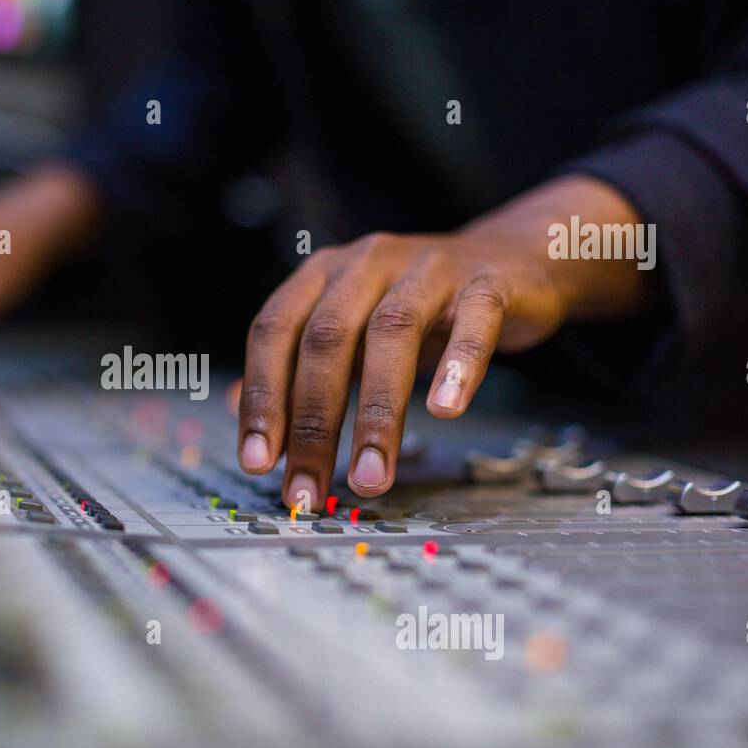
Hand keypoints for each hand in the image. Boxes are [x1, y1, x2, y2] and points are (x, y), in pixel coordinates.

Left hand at [237, 175, 654, 505]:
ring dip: (376, 414)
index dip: (263, 397)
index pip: (274, 331)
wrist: (508, 259)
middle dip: (314, 424)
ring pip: (392, 334)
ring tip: (370, 476)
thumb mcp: (350, 328)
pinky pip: (472, 322)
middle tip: (310, 488)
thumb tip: (238, 409)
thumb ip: (296, 365)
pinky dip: (458, 366)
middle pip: (327, 340)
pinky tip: (445, 411)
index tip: (258, 462)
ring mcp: (427, 269)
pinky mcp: (486, 283)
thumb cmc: (417, 305)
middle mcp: (366, 264)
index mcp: (322, 275)